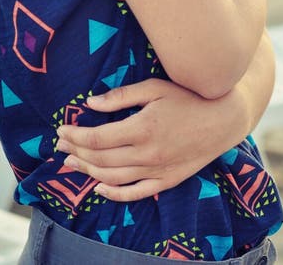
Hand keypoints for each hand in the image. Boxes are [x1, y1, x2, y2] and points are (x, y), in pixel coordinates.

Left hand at [55, 78, 248, 201]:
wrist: (223, 119)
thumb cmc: (188, 97)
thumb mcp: (154, 87)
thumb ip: (121, 96)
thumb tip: (90, 103)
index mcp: (142, 128)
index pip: (98, 137)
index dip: (76, 136)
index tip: (61, 130)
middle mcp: (147, 153)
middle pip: (101, 158)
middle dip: (76, 152)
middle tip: (59, 146)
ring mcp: (156, 170)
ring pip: (113, 177)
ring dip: (88, 172)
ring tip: (70, 164)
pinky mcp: (166, 181)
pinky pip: (135, 193)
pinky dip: (114, 194)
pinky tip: (99, 188)